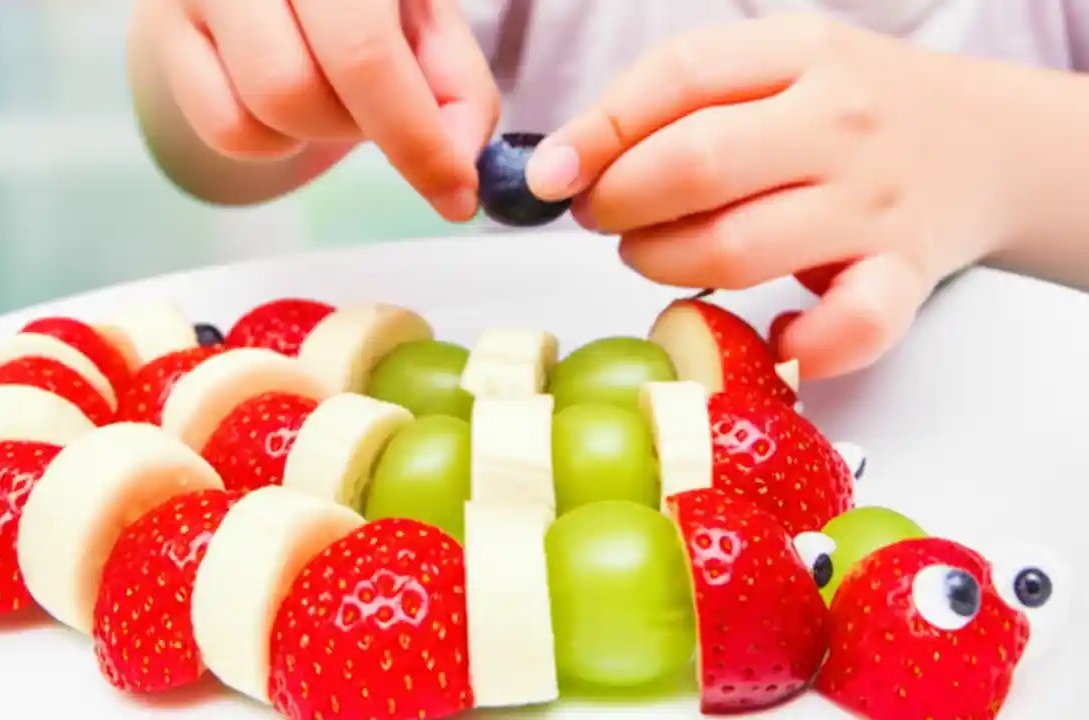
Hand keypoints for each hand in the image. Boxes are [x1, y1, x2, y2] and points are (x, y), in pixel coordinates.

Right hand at [153, 0, 498, 220]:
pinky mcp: (164, 30)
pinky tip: (283, 89)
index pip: (366, 52)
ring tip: (336, 86)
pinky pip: (226, 130)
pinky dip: (273, 138)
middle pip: (302, 93)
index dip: (416, 138)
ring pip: (265, 113)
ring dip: (320, 131)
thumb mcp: (419, 13)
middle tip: (388, 113)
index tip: (455, 194)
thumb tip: (459, 161)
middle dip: (364, 130)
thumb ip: (454, 82)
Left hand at [526, 14, 1023, 378]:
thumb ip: (670, 104)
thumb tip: (559, 166)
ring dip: (666, 266)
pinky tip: (768, 336)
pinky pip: (848, 327)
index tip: (549, 175)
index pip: (681, 76)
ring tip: (655, 255)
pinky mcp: (906, 274)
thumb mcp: (768, 71)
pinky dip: (798, 346)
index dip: (598, 131)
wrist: (980, 144)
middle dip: (621, 204)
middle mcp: (842, 122)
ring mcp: (876, 202)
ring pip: (739, 250)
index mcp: (800, 52)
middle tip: (603, 219)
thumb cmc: (844, 112)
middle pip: (699, 165)